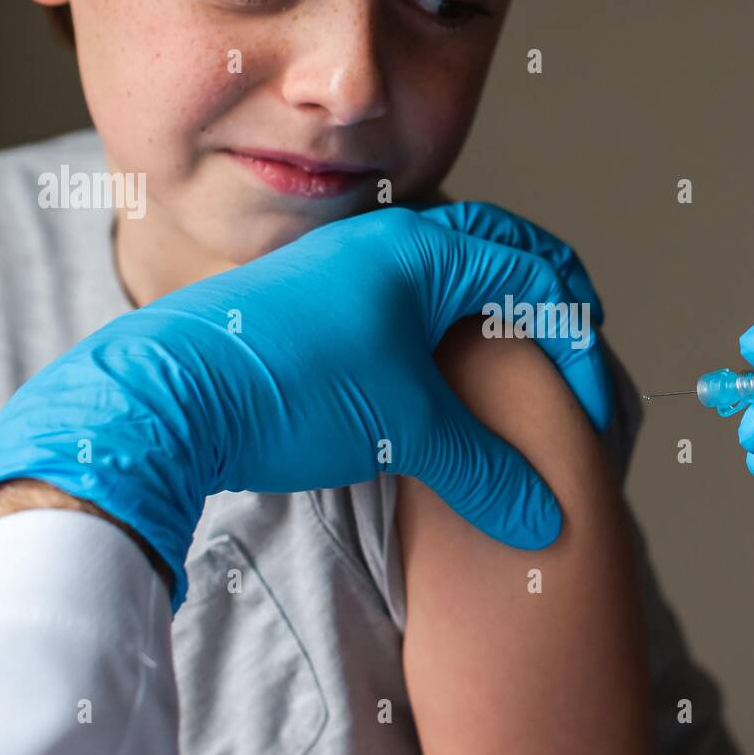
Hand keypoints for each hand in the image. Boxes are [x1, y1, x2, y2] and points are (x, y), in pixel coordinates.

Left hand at [0, 206, 613, 609]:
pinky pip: (403, 294)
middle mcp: (387, 238)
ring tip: (512, 367)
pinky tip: (436, 377)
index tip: (588, 407)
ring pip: (446, 271)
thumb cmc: (291, 389)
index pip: (536, 273)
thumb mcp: (406, 429)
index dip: (577, 341)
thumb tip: (543, 516)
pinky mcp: (314, 297)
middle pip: (499, 251)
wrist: (164, 395)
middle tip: (572, 352)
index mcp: (423, 248)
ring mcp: (345, 263)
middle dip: (546, 301)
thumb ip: (484, 469)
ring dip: (490, 310)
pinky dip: (440, 326)